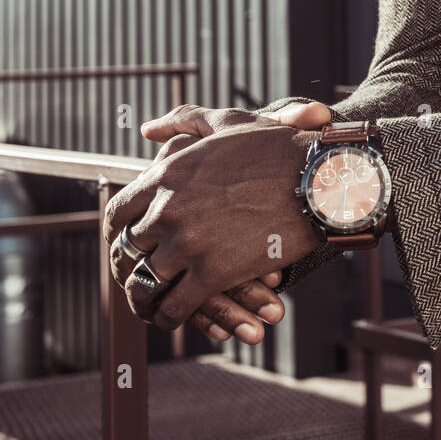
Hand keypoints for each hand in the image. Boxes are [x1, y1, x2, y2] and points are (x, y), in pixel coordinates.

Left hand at [109, 101, 331, 342]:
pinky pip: (177, 306)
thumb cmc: (279, 147)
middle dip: (131, 267)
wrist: (320, 179)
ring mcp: (189, 242)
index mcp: (168, 173)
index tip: (129, 244)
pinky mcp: (213, 273)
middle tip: (141, 277)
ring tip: (152, 305)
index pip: (119, 212)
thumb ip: (184, 120)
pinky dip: (171, 317)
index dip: (119, 234)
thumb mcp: (228, 122)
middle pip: (129, 249)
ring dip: (146, 298)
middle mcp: (169, 208)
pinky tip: (175, 318)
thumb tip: (148, 129)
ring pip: (148, 282)